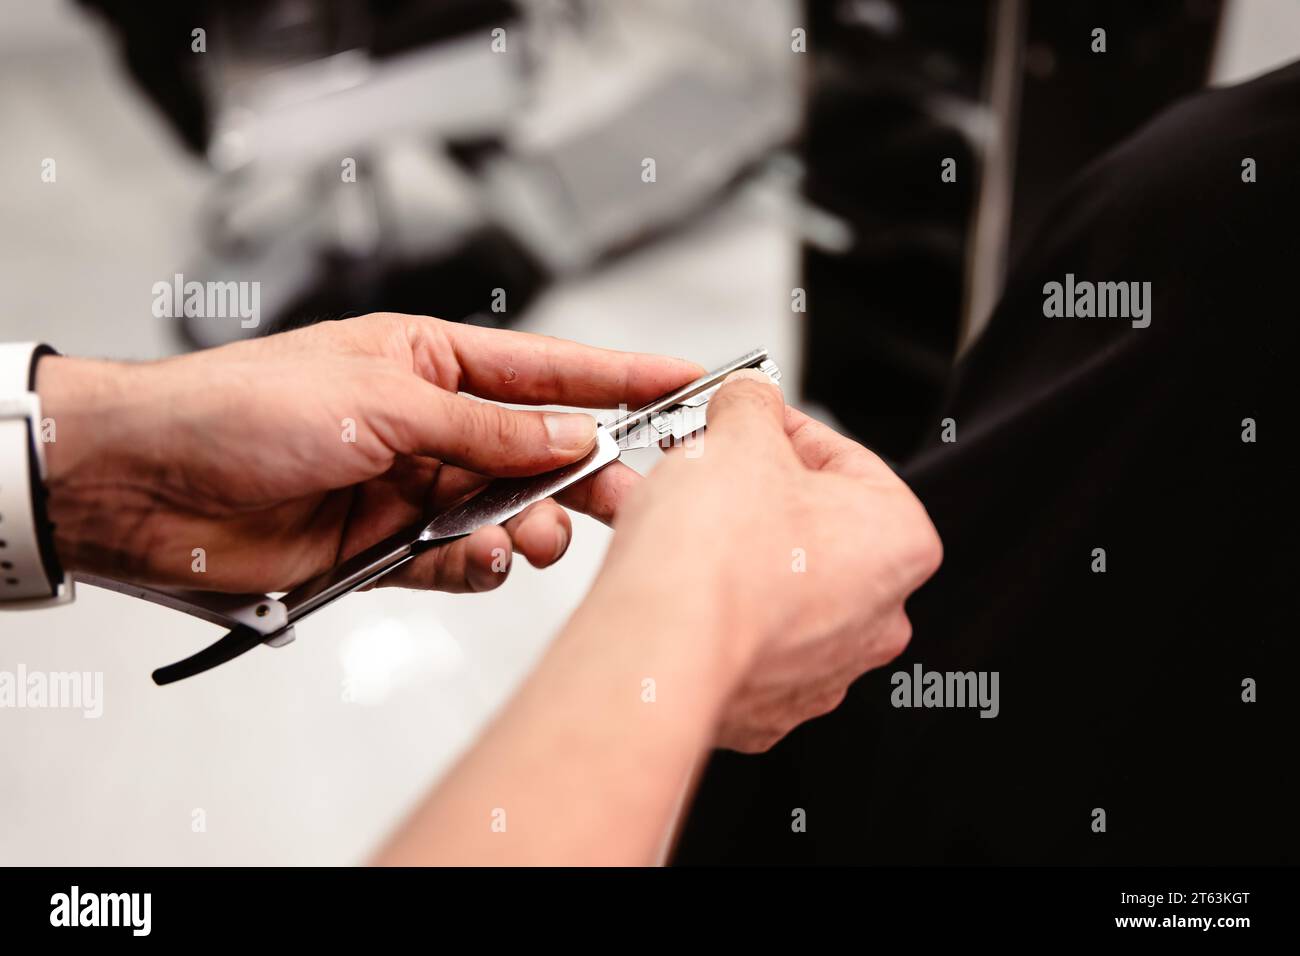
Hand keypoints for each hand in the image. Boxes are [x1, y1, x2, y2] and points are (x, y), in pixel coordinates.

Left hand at [35, 313, 701, 593]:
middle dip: (588, 474)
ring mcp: (414, 490)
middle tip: (633, 497)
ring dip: (529, 528)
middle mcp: (431, 425)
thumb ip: (487, 428)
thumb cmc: (244, 409)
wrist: (152, 487)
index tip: (686, 381)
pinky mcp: (391, 550)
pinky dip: (479, 566)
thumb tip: (572, 436)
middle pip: (541, 450)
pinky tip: (473, 560)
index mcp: (430, 362)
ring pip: (510, 513)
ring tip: (526, 535)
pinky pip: (465, 562)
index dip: (622, 377)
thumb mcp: (382, 399)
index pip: (548, 369)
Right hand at [587, 370, 942, 751]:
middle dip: (749, 489)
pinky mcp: (762, 705)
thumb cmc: (717, 557)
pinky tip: (666, 572)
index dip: (778, 425)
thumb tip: (749, 398)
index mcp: (900, 542)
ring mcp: (820, 671)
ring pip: (769, 582)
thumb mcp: (738, 432)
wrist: (660, 648)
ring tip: (665, 511)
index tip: (742, 416)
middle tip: (702, 463)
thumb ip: (751, 403)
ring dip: (721, 544)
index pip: (842, 457)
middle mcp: (876, 617)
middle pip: (808, 525)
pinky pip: (734, 635)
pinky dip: (703, 604)